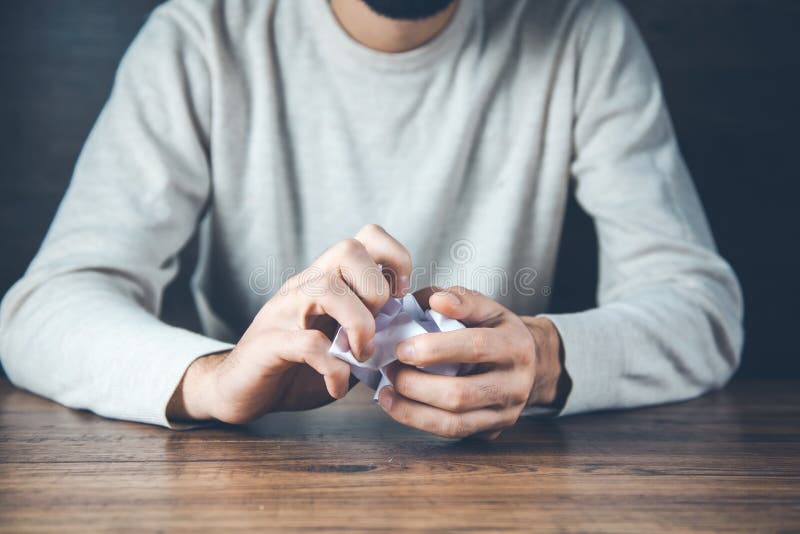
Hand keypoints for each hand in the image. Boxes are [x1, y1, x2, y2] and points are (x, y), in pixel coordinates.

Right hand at [167, 224, 411, 423]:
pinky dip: (332, 367)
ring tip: (360, 356)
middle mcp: (305, 286)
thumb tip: (416, 325)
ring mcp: (284, 311)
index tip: (399, 299)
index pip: (367, 237)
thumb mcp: (344, 343)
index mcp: (327, 280)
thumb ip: (374, 330)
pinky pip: (307, 343)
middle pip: (348, 249)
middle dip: (375, 289)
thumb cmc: (298, 367)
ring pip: (326, 288)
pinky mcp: (269, 344)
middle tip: (375, 325)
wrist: (239, 390)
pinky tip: (337, 385)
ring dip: (357, 324)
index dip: (395, 259)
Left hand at [378, 286, 565, 439]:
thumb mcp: (487, 307)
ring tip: (386, 392)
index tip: (402, 348)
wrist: (533, 363)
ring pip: (455, 422)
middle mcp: (514, 383)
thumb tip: (433, 301)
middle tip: (390, 369)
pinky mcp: (493, 430)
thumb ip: (460, 299)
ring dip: (412, 409)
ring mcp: (505, 412)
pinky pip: (453, 432)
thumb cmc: (498, 331)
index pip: (475, 347)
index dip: (435, 349)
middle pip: (461, 393)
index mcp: (514, 345)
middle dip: (416, 384)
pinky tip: (398, 407)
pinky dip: (420, 421)